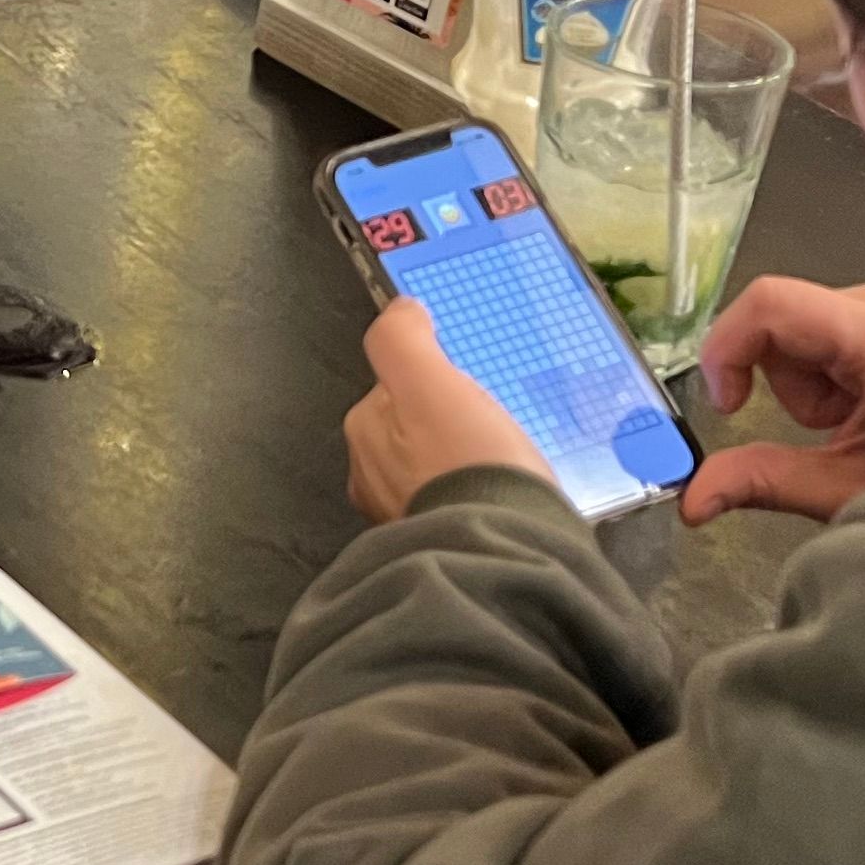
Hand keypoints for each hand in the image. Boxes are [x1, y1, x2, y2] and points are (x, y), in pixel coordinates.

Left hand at [343, 299, 552, 523]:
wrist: (500, 554)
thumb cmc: (468, 465)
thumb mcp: (431, 383)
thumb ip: (402, 340)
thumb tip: (399, 310)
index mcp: (364, 432)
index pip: (396, 387)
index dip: (436, 382)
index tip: (469, 394)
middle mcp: (369, 477)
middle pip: (413, 429)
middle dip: (447, 426)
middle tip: (490, 431)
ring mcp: (399, 514)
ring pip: (432, 468)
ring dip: (459, 463)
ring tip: (499, 467)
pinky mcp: (435, 543)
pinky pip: (453, 503)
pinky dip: (470, 496)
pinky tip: (498, 498)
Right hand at [681, 268, 864, 524]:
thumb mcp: (848, 487)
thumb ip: (762, 479)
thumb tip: (692, 498)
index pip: (773, 304)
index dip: (728, 349)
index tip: (729, 402)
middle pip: (791, 318)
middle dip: (793, 380)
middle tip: (838, 427)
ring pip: (814, 317)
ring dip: (819, 372)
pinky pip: (844, 316)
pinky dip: (844, 359)